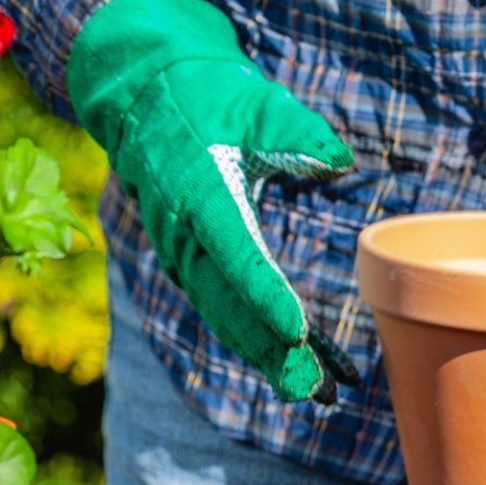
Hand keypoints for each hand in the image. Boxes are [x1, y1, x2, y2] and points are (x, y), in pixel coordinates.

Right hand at [69, 0, 358, 402]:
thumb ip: (299, 135)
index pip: (239, 258)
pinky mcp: (190, 260)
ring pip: (225, 317)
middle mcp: (186, 237)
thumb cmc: (207, 95)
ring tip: (312, 392)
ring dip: (266, 356)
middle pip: (231, 308)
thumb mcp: (257, 104)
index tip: (299, 333)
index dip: (268, 299)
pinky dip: (251, 338)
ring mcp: (183, 253)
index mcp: (202, 196)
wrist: (145, 92)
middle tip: (315, 390)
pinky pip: (221, 308)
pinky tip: (285, 362)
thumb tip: (340, 162)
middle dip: (273, 353)